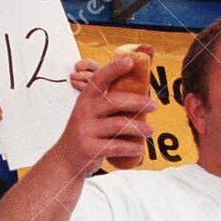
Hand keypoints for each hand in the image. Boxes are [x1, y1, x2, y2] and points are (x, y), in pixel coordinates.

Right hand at [50, 54, 156, 174]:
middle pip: (115, 101)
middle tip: (154, 105)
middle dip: (138, 102)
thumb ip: (108, 103)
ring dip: (139, 127)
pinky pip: (117, 146)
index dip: (114, 68)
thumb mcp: (90, 114)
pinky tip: (139, 148)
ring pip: (119, 125)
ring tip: (150, 131)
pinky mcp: (90, 148)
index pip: (99, 78)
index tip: (130, 61)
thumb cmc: (85, 134)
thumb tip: (140, 95)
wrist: (66, 160)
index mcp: (85, 99)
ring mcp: (86, 130)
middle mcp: (84, 112)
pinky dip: (131, 148)